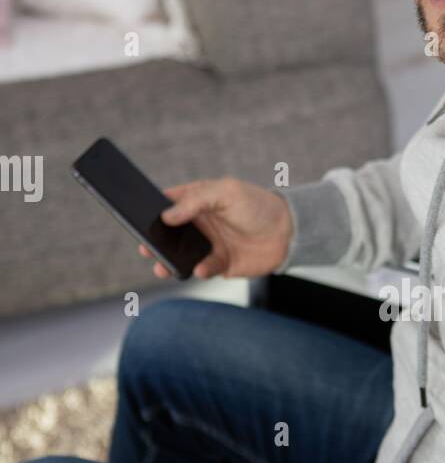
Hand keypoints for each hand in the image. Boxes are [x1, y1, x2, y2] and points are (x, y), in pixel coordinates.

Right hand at [137, 176, 293, 279]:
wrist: (288, 232)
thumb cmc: (258, 205)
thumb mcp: (227, 192)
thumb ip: (196, 201)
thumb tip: (168, 216)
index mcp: (197, 201)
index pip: (167, 204)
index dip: (152, 210)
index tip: (138, 216)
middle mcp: (199, 224)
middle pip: (169, 233)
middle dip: (155, 241)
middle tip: (145, 246)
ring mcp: (208, 244)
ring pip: (180, 255)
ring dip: (169, 262)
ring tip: (162, 267)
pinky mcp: (219, 263)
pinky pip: (202, 269)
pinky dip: (199, 270)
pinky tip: (200, 268)